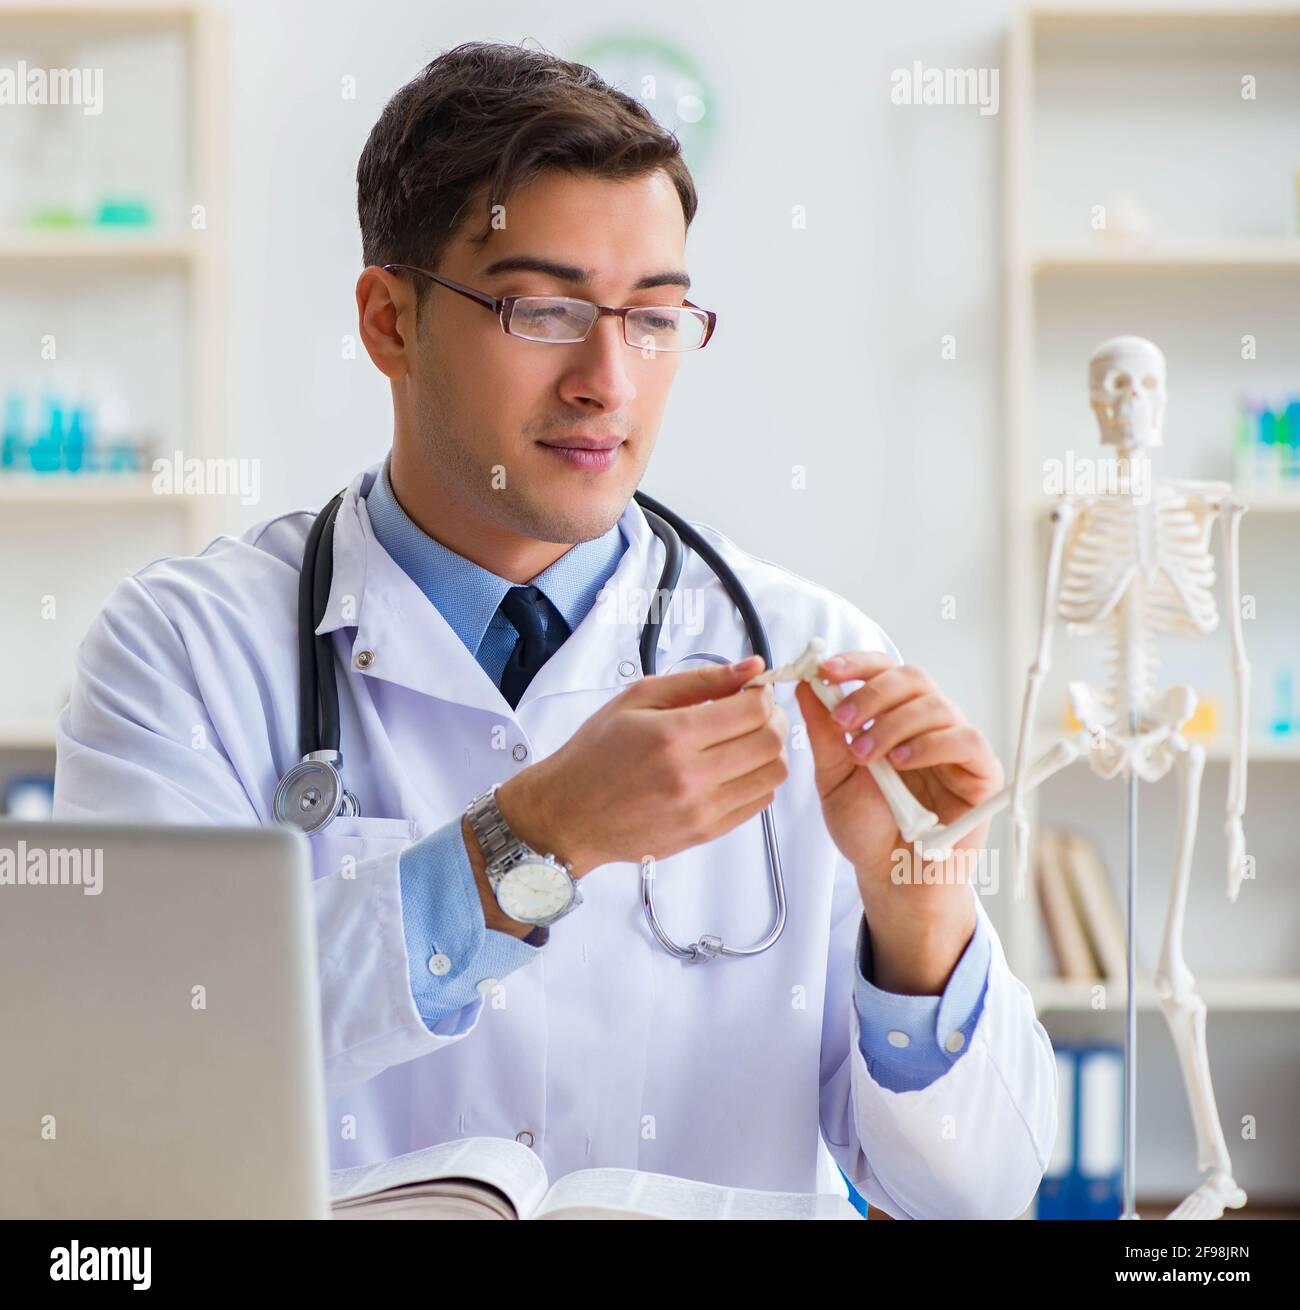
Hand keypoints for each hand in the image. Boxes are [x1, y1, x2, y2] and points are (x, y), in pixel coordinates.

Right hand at [497, 656, 789, 877]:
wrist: (568, 814)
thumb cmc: (595, 754)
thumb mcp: (638, 699)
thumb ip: (699, 680)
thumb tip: (750, 667)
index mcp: (672, 736)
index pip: (753, 711)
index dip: (762, 693)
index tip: (752, 688)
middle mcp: (691, 777)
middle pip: (770, 742)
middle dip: (772, 718)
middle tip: (754, 711)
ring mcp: (701, 810)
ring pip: (772, 775)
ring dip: (769, 750)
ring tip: (744, 739)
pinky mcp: (705, 833)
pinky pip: (758, 803)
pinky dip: (757, 779)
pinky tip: (733, 766)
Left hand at [795, 651, 1002, 924]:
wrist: (891, 879)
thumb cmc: (866, 829)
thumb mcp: (833, 777)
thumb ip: (823, 733)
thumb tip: (807, 684)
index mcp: (894, 717)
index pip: (884, 671)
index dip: (857, 663)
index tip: (825, 669)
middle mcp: (928, 724)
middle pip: (912, 678)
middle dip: (871, 693)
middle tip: (842, 722)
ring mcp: (957, 745)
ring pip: (935, 705)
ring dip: (892, 724)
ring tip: (865, 754)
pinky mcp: (982, 772)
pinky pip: (965, 740)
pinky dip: (929, 744)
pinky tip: (900, 762)